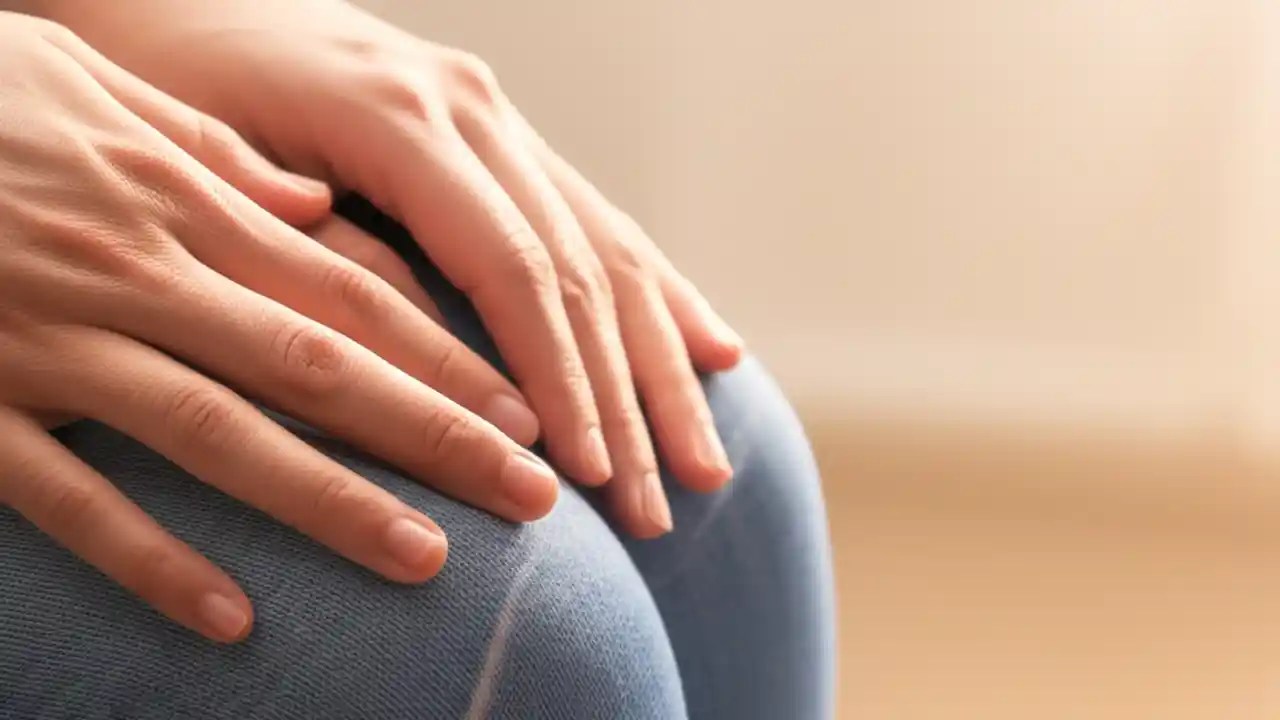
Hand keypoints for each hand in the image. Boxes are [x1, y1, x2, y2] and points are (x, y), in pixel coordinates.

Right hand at [0, 14, 558, 641]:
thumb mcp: (92, 87)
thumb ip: (213, 150)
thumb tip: (316, 201)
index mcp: (177, 202)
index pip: (345, 291)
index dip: (444, 356)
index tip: (526, 409)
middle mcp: (138, 277)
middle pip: (316, 369)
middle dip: (432, 435)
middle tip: (531, 497)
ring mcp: (53, 346)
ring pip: (217, 435)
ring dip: (329, 501)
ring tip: (426, 559)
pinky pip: (69, 500)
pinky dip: (150, 560)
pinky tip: (232, 618)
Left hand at [46, 0, 747, 536]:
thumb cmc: (166, 86)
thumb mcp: (215, 172)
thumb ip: (326, 256)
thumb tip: (428, 367)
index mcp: (403, 116)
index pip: (514, 270)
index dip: (560, 379)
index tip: (588, 477)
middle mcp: (473, 109)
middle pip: (580, 270)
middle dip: (625, 402)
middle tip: (656, 512)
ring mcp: (497, 118)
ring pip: (609, 251)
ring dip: (661, 368)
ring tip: (704, 466)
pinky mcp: (502, 138)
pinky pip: (597, 222)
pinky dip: (658, 296)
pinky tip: (712, 348)